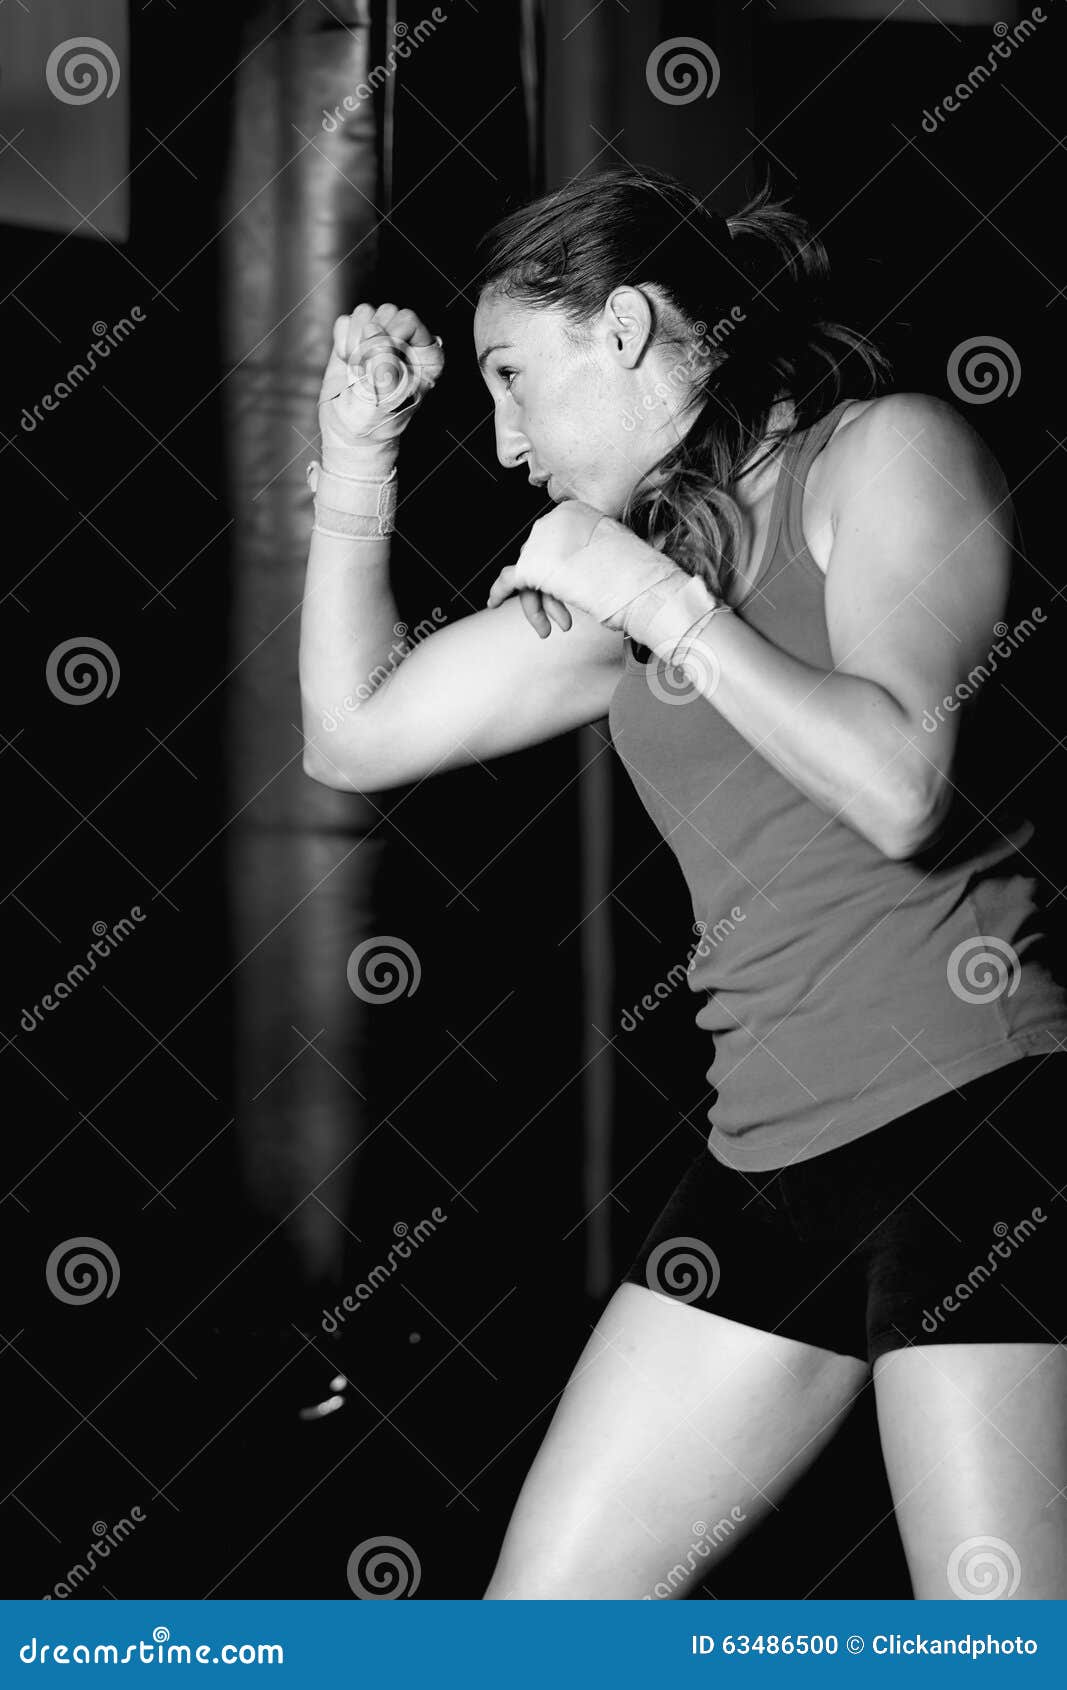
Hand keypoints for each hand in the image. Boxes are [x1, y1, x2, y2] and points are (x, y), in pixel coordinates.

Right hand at [319, 302, 443, 473]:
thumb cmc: (374, 424)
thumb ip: (384, 365)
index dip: (392, 334)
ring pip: (366, 312)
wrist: (347, 434)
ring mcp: (379, 340)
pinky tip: (346, 362)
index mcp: (425, 358)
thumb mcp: (384, 400)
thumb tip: (373, 330)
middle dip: (372, 339)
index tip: (381, 358)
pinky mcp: (355, 340)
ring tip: (356, 367)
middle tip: (366, 367)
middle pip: (389, 312)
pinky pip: (346, 321)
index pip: (411, 322)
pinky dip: (342, 340)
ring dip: (356, 340)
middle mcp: (405, 344)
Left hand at [486, 500, 694, 645]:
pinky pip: (508, 578)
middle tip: (559, 622)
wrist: (644, 589)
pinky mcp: (533, 566)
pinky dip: (499, 591)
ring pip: (526, 573)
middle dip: (548, 595)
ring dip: (536, 605)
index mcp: (579, 513)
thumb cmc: (639, 578)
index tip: (569, 601)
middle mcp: (558, 520)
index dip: (560, 578)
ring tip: (547, 629)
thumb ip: (588, 556)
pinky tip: (493, 602)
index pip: (554, 545)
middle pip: (539, 559)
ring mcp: (544, 541)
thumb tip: (580, 570)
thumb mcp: (612, 557)